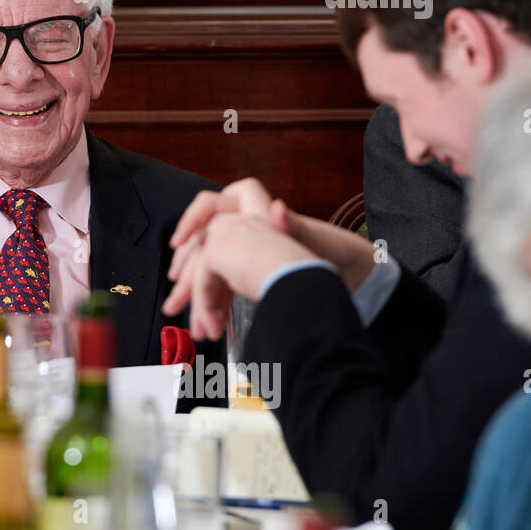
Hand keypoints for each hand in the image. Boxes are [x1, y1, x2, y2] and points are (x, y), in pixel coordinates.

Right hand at [166, 178, 377, 316]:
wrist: (354, 274)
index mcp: (255, 212)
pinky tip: (210, 324)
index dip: (191, 220)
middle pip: (202, 245)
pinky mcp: (247, 274)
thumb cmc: (336, 251)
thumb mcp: (316, 240)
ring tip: (193, 325)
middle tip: (176, 301)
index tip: (180, 243)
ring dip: (196, 297)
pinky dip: (214, 305)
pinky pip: (221, 286)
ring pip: (208, 270)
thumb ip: (292, 225)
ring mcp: (243, 252)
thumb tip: (276, 207)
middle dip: (187, 275)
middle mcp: (243, 229)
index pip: (210, 204)